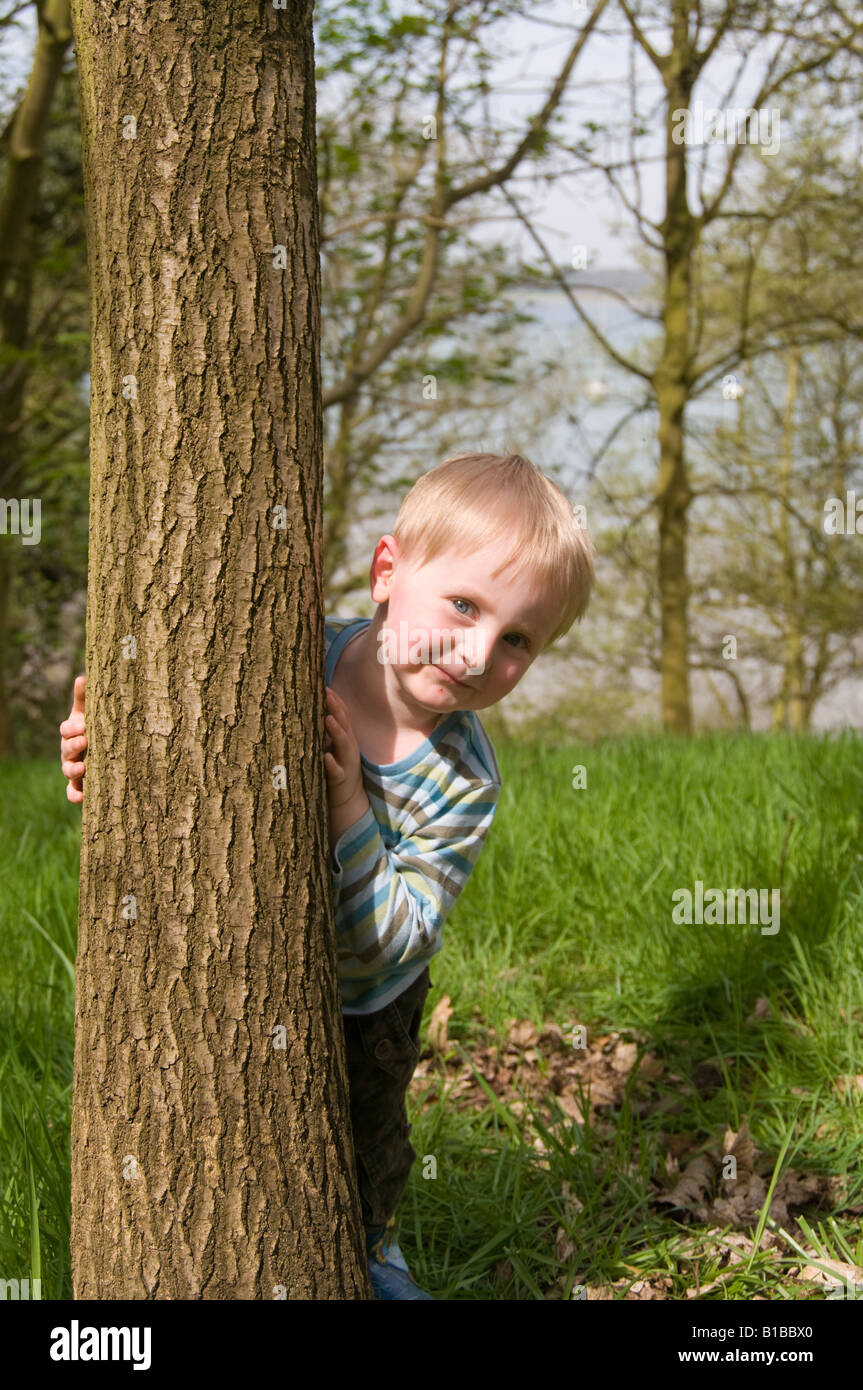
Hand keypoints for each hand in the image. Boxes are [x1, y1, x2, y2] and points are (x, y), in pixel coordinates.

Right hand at [59, 674, 86, 802]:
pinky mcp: (80, 786)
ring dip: (73, 769)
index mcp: (72, 732)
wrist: (108, 749)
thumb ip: (85, 697)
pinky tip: (82, 797)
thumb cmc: (96, 725)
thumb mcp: (91, 711)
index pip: (66, 729)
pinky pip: (73, 793)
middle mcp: (70, 751)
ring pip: (68, 771)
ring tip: (82, 768)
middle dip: (73, 746)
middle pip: (66, 749)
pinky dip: (75, 795)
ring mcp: (73, 769)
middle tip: (84, 741)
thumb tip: (82, 677)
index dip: (72, 728)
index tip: (82, 726)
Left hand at [324, 686, 362, 809]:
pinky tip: (325, 756)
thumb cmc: (336, 769)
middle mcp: (349, 748)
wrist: (348, 800)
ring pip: (344, 745)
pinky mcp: (340, 779)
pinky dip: (331, 763)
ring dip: (336, 731)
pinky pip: (336, 771)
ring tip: (328, 719)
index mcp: (346, 739)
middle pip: (344, 725)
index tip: (324, 686)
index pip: (343, 715)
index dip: (336, 701)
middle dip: (336, 709)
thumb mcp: (332, 748)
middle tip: (326, 694)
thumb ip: (325, 732)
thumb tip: (309, 711)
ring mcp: (346, 763)